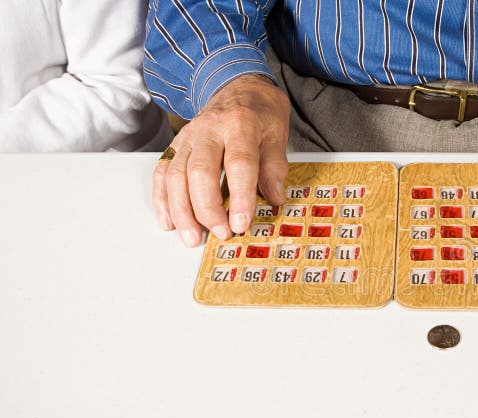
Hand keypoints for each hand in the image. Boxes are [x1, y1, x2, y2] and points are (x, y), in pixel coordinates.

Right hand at [153, 74, 289, 245]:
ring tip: (192, 237)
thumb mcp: (278, 132)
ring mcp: (189, 137)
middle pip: (201, 172)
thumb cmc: (260, 110)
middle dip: (208, 209)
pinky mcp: (177, 145)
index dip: (240, 197)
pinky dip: (162, 199)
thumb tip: (275, 198)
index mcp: (240, 124)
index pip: (239, 163)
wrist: (237, 83)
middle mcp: (209, 129)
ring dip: (182, 211)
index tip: (242, 223)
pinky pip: (162, 172)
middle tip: (222, 233)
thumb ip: (275, 166)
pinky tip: (169, 221)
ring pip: (175, 175)